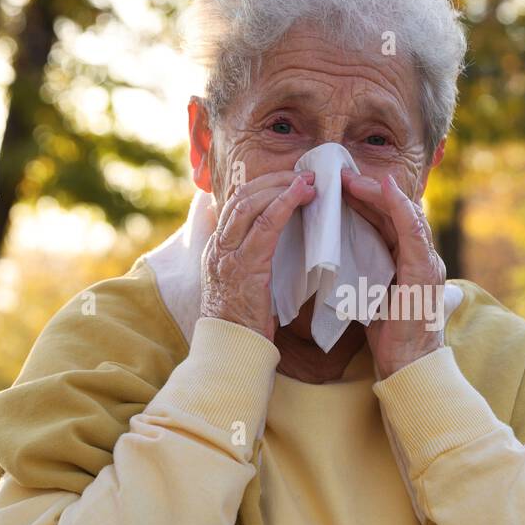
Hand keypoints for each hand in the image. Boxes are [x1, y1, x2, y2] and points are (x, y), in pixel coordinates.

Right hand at [201, 170, 314, 339]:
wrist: (233, 350)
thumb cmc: (246, 325)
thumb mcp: (246, 287)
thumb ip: (254, 263)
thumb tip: (272, 248)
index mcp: (217, 251)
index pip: (234, 205)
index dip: (260, 187)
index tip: (285, 180)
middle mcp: (218, 247)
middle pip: (241, 197)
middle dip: (273, 180)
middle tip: (302, 174)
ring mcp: (228, 254)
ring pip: (250, 204)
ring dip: (281, 186)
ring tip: (307, 180)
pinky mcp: (245, 265)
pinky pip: (265, 224)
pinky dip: (284, 203)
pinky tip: (301, 194)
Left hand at [342, 169, 446, 375]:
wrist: (406, 364)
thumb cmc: (389, 335)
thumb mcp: (371, 294)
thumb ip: (365, 271)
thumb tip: (340, 255)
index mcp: (408, 261)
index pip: (387, 221)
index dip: (366, 202)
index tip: (340, 188)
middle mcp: (421, 256)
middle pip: (395, 213)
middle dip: (368, 192)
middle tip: (340, 176)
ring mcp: (426, 262)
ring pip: (404, 214)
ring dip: (378, 194)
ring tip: (352, 179)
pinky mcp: (424, 271)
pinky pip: (413, 232)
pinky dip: (400, 207)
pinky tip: (386, 188)